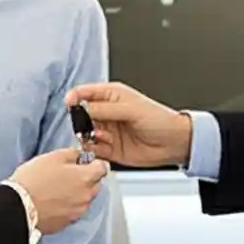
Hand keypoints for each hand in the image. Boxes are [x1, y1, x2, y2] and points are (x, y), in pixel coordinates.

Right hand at [9, 148, 108, 233]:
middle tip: (68, 174)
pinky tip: (53, 201)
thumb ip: (72, 154)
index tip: (86, 161)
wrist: (19, 207)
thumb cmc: (34, 180)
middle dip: (86, 178)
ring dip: (77, 193)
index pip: (102, 167)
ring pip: (84, 199)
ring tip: (57, 188)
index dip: (94, 162)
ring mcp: (77, 211)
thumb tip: (79, 154)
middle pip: (95, 184)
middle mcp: (86, 196)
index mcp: (86, 178)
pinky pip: (73, 211)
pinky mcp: (67, 223)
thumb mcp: (53, 157)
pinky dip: (67, 205)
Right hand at [63, 82, 192, 167]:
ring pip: (85, 133)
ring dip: (86, 136)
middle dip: (80, 121)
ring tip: (98, 138)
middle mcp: (107, 113)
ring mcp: (107, 131)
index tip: (70, 104)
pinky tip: (100, 148)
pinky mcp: (109, 149)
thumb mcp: (131, 109)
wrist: (173, 143)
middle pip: (82, 115)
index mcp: (112, 96)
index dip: (75, 97)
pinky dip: (91, 150)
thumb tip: (84, 109)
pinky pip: (93, 149)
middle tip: (85, 126)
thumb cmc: (160, 120)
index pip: (86, 93)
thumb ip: (106, 109)